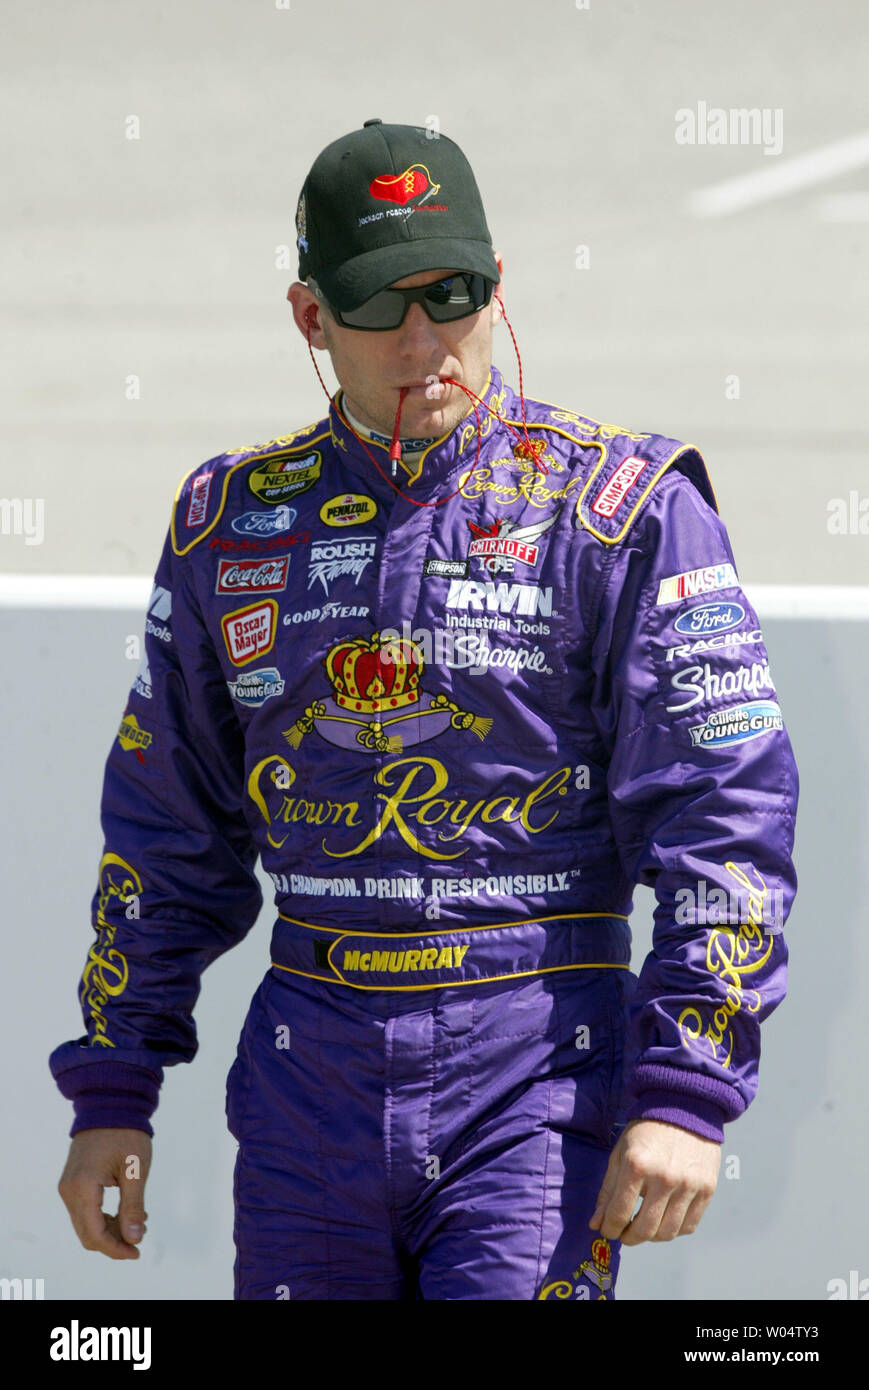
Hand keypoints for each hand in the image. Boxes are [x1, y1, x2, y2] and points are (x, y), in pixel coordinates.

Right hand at [58, 1128, 151, 1259]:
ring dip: (109, 1230)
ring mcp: (68, 1186)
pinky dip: (103, 1217)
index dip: (115, 1249)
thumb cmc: (126, 1132)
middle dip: (112, 1242)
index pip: (95, 1233)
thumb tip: (133, 1238)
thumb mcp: (135, 1170)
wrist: (110, 1103)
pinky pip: (84, 1210)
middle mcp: (69, 1190)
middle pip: (87, 1233)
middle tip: (138, 1241)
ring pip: (85, 1223)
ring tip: (137, 1222)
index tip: (136, 1252)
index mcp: (83, 1187)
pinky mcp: (72, 1181)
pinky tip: (126, 1213)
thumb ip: (133, 1206)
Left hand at [589, 1118, 720, 1244]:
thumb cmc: (646, 1131)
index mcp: (637, 1165)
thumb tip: (596, 1224)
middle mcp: (664, 1177)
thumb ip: (608, 1190)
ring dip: (651, 1237)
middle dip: (629, 1238)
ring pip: (667, 1232)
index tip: (607, 1230)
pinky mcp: (707, 1189)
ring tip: (644, 1227)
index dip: (610, 1228)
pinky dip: (673, 1230)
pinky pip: (689, 1226)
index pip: (620, 1212)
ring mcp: (688, 1185)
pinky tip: (664, 1220)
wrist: (684, 1108)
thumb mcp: (620, 1153)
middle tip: (624, 1234)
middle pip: (645, 1229)